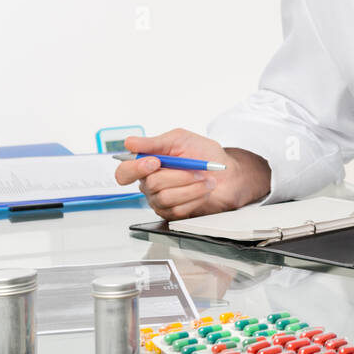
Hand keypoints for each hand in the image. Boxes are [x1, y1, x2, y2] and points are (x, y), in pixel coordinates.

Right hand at [113, 128, 270, 219]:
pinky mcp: (173, 213)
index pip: (124, 172)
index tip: (156, 162)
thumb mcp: (180, 139)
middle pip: (150, 185)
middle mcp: (150, 184)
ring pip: (164, 198)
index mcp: (147, 164)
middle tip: (196, 169)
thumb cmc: (204, 154)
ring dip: (190, 187)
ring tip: (205, 179)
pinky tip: (204, 191)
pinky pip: (177, 210)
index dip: (135, 169)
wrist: (228, 174)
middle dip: (178, 176)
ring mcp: (160, 200)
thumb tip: (129, 143)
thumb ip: (154, 142)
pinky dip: (194, 198)